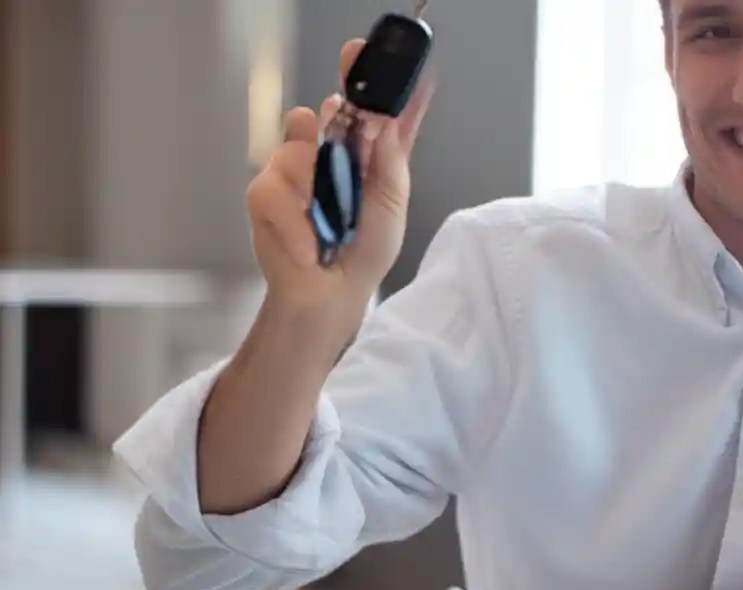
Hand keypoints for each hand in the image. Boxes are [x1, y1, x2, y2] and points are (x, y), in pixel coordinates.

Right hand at [246, 38, 435, 316]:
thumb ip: (391, 162)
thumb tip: (388, 118)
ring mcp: (291, 173)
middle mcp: (323, 155)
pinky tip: (310, 245)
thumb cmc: (364, 251)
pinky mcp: (264, 196)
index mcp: (359, 154)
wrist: (333, 296)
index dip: (356, 77)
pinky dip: (296, 223)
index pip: (357, 107)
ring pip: (296, 148)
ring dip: (316, 187)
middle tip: (340, 131)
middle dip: (330, 116)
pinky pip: (274, 189)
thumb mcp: (392, 205)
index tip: (357, 54)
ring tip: (329, 224)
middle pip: (318, 113)